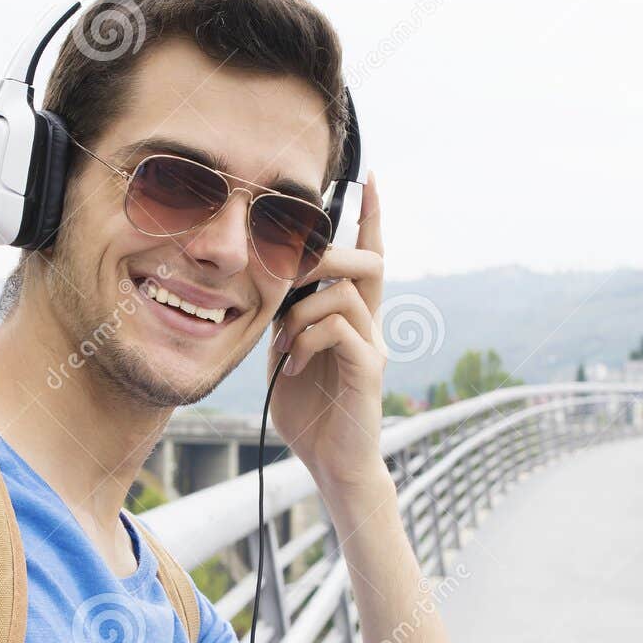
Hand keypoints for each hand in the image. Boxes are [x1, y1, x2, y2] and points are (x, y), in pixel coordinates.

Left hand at [267, 172, 388, 493]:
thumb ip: (285, 320)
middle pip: (366, 262)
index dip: (371, 217)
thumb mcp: (287, 356)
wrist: (333, 465)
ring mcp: (373, 346)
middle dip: (326, 253)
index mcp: (353, 319)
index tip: (371, 177)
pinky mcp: (368, 370)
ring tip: (283, 345)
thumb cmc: (310, 414)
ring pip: (343, 293)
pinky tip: (293, 364)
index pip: (367, 257)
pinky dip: (308, 338)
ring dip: (301, 310)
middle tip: (292, 266)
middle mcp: (372, 326)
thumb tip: (269, 289)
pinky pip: (339, 328)